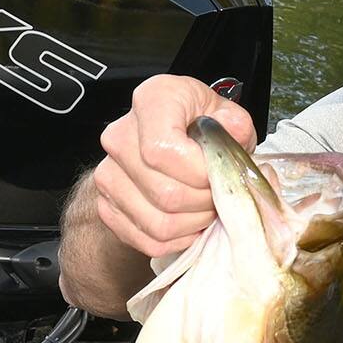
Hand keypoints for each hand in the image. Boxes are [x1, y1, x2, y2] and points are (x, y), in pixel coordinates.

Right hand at [89, 75, 256, 259]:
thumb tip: (232, 142)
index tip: (217, 175)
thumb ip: (235, 126)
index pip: (162, 151)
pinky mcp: (107, 206)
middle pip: (165, 193)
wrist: (156, 137)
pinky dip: (177, 240)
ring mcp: (107, 174)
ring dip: (193, 225)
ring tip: (206, 209)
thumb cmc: (193, 122)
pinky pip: (148, 240)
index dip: (199, 174)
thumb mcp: (223, 111)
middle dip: (204, 203)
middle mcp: (120, 136)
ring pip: (158, 223)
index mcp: (152, 102)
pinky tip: (190, 223)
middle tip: (219, 196)